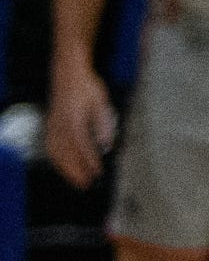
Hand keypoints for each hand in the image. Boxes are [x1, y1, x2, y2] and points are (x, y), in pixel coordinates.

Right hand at [45, 65, 114, 188]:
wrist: (68, 75)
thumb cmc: (88, 88)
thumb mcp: (101, 103)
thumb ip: (103, 125)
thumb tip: (107, 146)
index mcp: (74, 120)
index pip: (83, 147)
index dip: (90, 162)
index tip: (98, 172)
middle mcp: (60, 126)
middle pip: (67, 155)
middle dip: (77, 171)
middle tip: (88, 184)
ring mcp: (52, 127)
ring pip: (57, 154)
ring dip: (66, 170)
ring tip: (77, 181)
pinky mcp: (50, 127)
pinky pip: (51, 149)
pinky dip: (57, 161)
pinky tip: (64, 168)